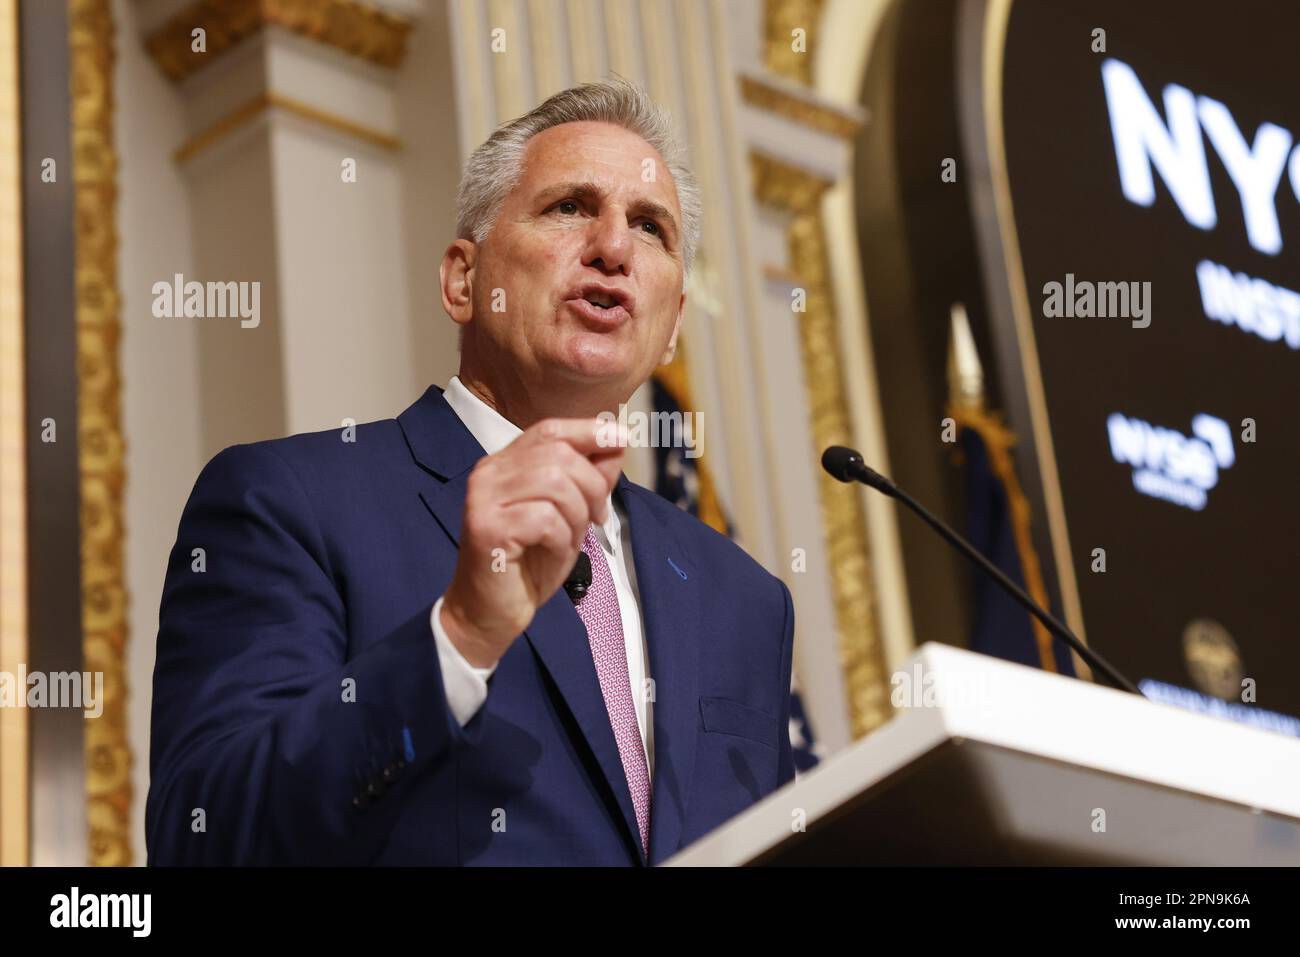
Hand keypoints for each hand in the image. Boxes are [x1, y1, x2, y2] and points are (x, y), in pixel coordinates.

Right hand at [440, 418, 624, 666]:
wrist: (489, 614)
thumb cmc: (528, 564)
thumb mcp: (569, 516)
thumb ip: (588, 479)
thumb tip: (616, 443)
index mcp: (505, 464)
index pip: (550, 430)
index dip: (589, 431)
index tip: (622, 440)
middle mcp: (489, 473)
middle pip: (559, 454)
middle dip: (592, 486)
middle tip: (596, 517)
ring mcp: (484, 499)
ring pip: (555, 483)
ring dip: (577, 514)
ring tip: (571, 538)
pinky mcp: (487, 528)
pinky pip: (545, 518)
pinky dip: (562, 537)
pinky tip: (552, 551)